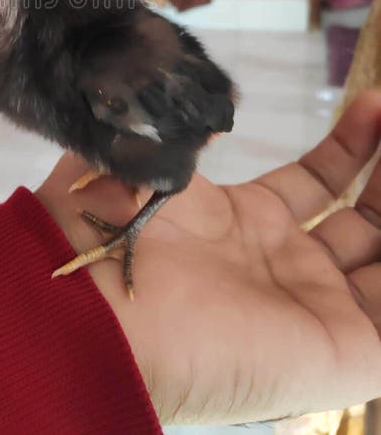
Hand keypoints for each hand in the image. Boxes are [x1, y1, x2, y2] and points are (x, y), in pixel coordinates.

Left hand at [37, 91, 380, 424]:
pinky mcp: (343, 352)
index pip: (315, 183)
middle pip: (362, 220)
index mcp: (243, 225)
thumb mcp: (150, 156)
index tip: (374, 101)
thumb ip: (187, 127)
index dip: (349, 146)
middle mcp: (284, 266)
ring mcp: (316, 309)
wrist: (100, 304)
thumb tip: (218, 106)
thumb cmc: (114, 225)